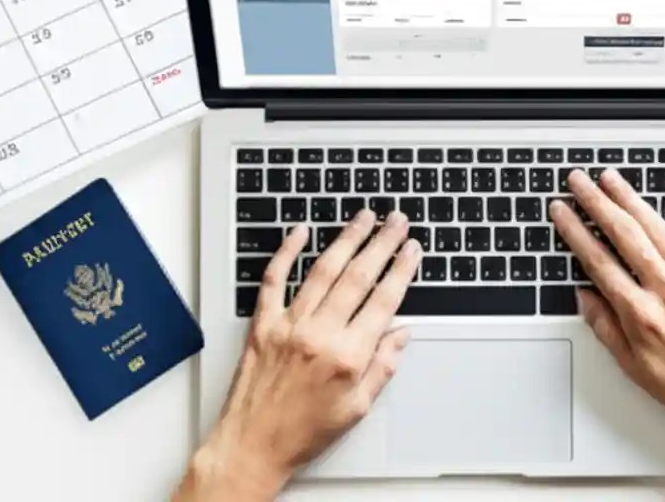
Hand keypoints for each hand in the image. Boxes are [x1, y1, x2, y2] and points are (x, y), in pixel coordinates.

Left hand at [174, 210, 420, 501]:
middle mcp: (319, 335)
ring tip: (362, 218)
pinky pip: (274, 279)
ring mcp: (289, 325)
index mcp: (348, 356)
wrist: (252, 446)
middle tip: (396, 221)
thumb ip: (383, 367)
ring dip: (346, 239)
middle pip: (358, 277)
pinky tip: (300, 232)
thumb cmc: (303, 432)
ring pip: (322, 270)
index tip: (412, 250)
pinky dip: (286, 252)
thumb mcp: (358, 408)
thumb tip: (401, 334)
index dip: (402, 270)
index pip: (384, 301)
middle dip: (382, 243)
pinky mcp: (262, 324)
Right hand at [550, 169, 664, 446]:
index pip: (597, 261)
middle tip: (579, 181)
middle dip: (596, 203)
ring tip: (612, 179)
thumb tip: (584, 296)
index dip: (574, 231)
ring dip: (631, 199)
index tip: (561, 211)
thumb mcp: (635, 368)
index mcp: (640, 314)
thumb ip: (606, 328)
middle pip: (623, 235)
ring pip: (658, 228)